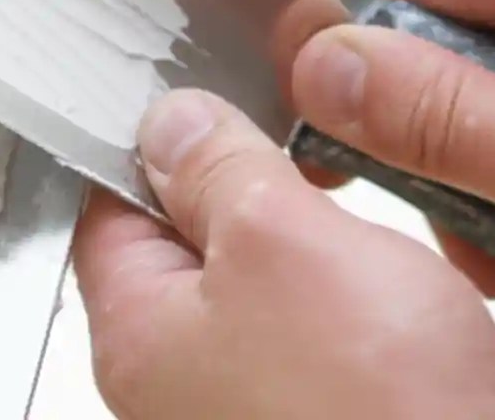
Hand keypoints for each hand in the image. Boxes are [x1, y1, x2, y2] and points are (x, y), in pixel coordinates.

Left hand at [73, 90, 494, 418]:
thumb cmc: (374, 412)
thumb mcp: (278, 240)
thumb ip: (217, 171)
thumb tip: (175, 124)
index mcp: (137, 337)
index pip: (109, 210)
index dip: (155, 146)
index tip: (203, 107)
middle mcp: (178, 385)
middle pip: (183, 249)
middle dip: (240, 190)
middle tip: (291, 154)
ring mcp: (246, 408)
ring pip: (258, 289)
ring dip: (302, 240)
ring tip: (347, 217)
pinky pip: (314, 335)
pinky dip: (344, 296)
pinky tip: (385, 287)